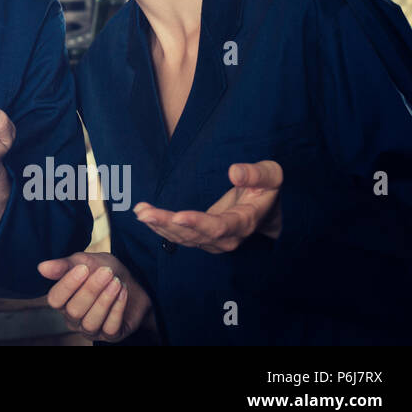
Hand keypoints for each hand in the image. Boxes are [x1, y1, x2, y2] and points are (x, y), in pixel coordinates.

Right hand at [38, 251, 152, 341]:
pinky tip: (123, 292)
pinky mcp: (111, 335)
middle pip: (74, 310)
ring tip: (117, 282)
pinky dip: (117, 309)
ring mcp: (92, 329)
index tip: (83, 268)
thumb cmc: (104, 271)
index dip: (67, 285)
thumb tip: (41, 268)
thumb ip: (64, 266)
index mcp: (63, 301)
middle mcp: (74, 319)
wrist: (132, 280)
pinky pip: (110, 328)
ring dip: (105, 300)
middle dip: (91, 290)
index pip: (55, 300)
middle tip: (107, 272)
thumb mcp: (85, 262)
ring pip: (91, 323)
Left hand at [134, 160, 283, 252]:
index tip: (178, 216)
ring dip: (159, 226)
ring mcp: (213, 239)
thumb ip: (257, 174)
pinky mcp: (202, 236)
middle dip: (167, 224)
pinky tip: (144, 214)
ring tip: (140, 211)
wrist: (268, 209)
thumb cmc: (267, 188)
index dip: (199, 223)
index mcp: (244, 221)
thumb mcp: (272, 176)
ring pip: (183, 238)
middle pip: (194, 235)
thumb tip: (234, 172)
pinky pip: (180, 235)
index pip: (220, 227)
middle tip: (144, 213)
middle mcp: (227, 237)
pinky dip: (161, 226)